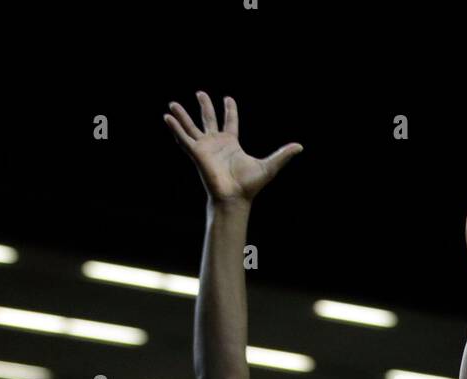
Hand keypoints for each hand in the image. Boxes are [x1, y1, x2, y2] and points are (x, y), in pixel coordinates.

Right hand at [164, 91, 301, 203]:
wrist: (234, 198)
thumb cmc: (249, 186)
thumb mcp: (270, 166)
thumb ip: (283, 154)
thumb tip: (300, 147)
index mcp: (232, 144)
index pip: (230, 122)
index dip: (230, 110)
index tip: (228, 98)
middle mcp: (217, 144)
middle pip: (209, 119)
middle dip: (205, 105)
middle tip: (200, 92)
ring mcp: (205, 148)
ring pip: (192, 127)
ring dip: (182, 115)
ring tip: (172, 104)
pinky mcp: (196, 153)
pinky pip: (184, 138)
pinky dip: (175, 127)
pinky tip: (167, 117)